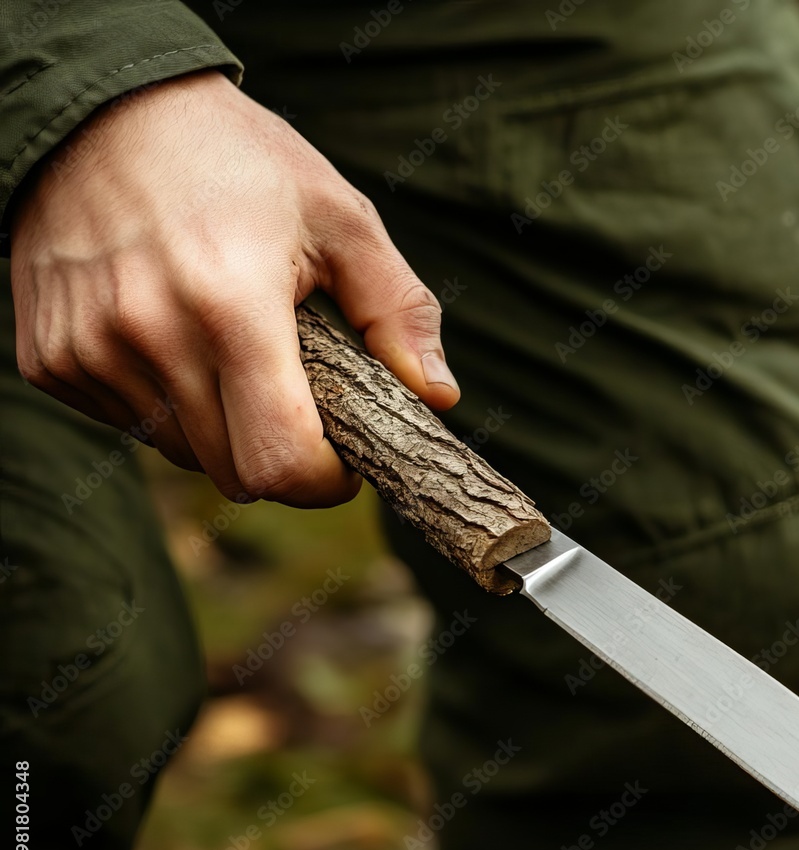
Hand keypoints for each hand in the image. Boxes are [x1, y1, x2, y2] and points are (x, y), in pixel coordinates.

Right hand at [10, 69, 457, 506]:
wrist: (102, 109)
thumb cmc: (240, 162)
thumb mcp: (340, 218)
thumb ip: (399, 312)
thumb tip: (439, 397)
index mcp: (230, 304)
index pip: (280, 460)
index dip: (324, 481)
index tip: (344, 462)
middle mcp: (147, 335)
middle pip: (234, 474)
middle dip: (282, 457)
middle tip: (299, 403)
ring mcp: (88, 350)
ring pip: (183, 454)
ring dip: (224, 431)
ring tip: (234, 354)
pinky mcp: (50, 359)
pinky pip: (132, 426)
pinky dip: (169, 407)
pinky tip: (177, 343)